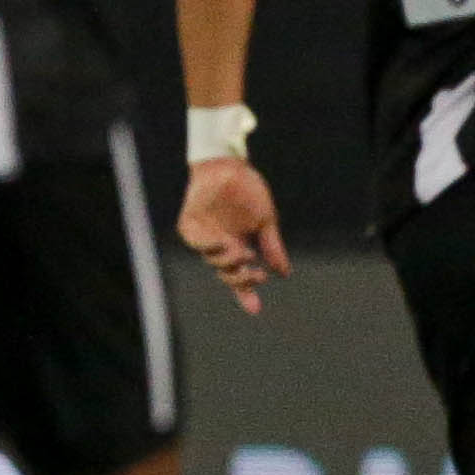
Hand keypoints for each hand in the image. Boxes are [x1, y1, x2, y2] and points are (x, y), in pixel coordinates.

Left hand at [178, 157, 288, 314]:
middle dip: (241, 279)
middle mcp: (220, 246)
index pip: (241, 277)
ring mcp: (205, 237)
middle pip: (227, 274)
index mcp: (238, 247)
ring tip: (244, 253)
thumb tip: (285, 273)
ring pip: (214, 261)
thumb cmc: (248, 190)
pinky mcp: (190, 225)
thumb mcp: (265, 221)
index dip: (247, 293)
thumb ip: (272, 247)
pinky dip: (208, 246)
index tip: (256, 309)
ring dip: (230, 261)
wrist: (230, 165)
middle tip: (256, 275)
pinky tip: (223, 243)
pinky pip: (195, 242)